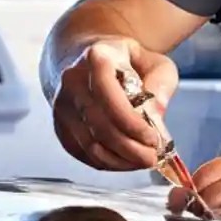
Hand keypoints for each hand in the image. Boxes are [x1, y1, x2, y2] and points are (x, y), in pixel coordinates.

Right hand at [50, 37, 178, 170]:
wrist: (86, 60)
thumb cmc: (126, 62)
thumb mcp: (154, 62)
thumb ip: (160, 86)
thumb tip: (155, 118)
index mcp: (97, 57)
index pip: (109, 94)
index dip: (131, 122)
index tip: (153, 137)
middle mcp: (72, 80)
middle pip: (100, 124)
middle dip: (130, 148)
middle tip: (152, 158)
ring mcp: (62, 105)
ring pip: (90, 144)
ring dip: (120, 160)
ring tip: (143, 161)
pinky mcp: (60, 126)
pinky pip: (83, 152)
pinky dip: (106, 162)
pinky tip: (125, 161)